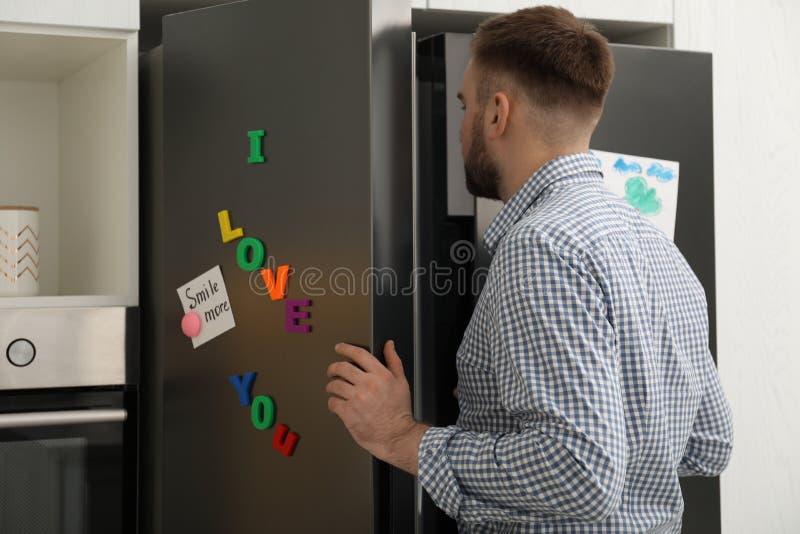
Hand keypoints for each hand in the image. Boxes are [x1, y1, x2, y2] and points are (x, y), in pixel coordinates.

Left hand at [326, 340, 429, 475]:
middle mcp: (368, 385)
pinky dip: (332, 402)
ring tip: (333, 388)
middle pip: (342, 367)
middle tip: (332, 370)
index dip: (346, 348)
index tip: (340, 348)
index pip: (359, 354)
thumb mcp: (401, 382)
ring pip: (335, 385)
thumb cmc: (399, 411)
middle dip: (333, 367)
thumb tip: (389, 345)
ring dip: (331, 385)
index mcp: (381, 375)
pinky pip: (333, 403)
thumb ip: (394, 361)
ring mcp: (357, 399)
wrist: (397, 436)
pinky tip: (336, 403)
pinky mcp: (348, 413)